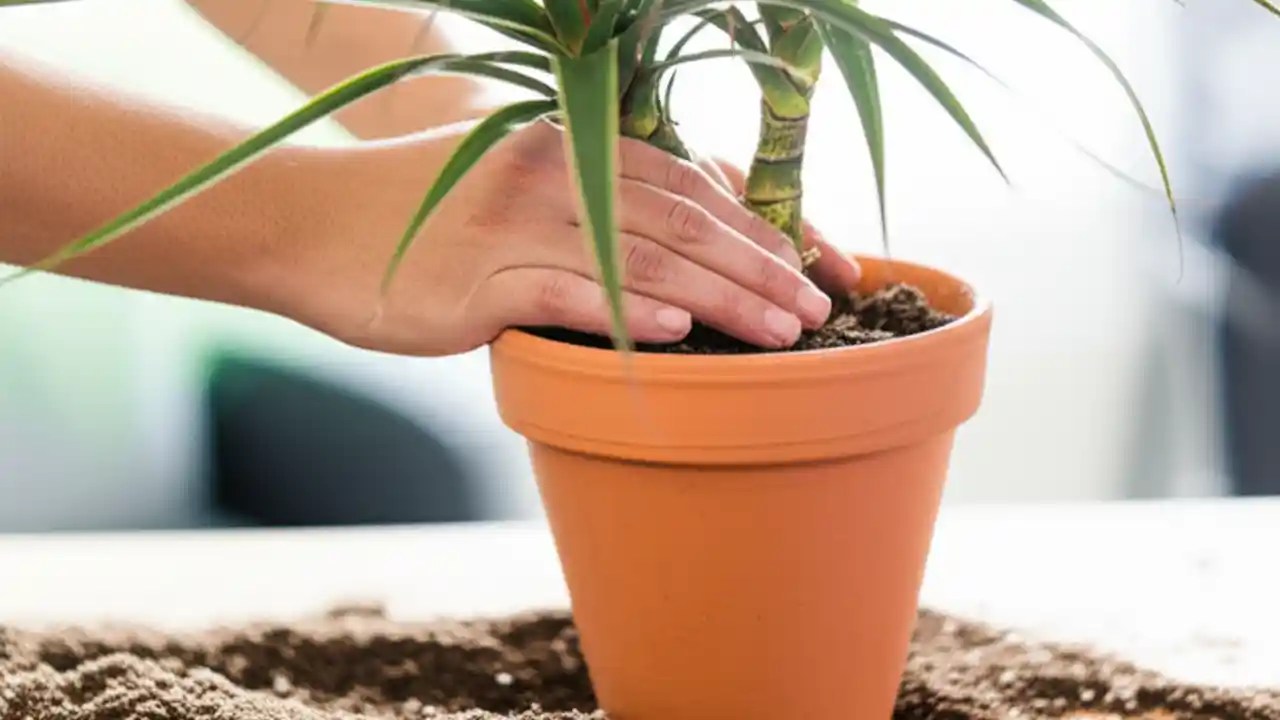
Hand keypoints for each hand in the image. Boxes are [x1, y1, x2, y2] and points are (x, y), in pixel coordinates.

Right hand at [269, 119, 847, 355]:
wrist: (310, 224)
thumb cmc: (420, 215)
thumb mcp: (512, 187)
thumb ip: (588, 209)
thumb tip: (669, 256)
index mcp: (572, 147)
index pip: (690, 185)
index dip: (760, 227)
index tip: (812, 266)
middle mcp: (556, 174)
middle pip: (684, 222)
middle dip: (761, 268)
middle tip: (818, 310)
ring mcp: (518, 223)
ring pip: (644, 259)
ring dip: (723, 297)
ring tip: (780, 332)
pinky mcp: (479, 277)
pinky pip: (567, 293)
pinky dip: (629, 312)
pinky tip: (680, 331)